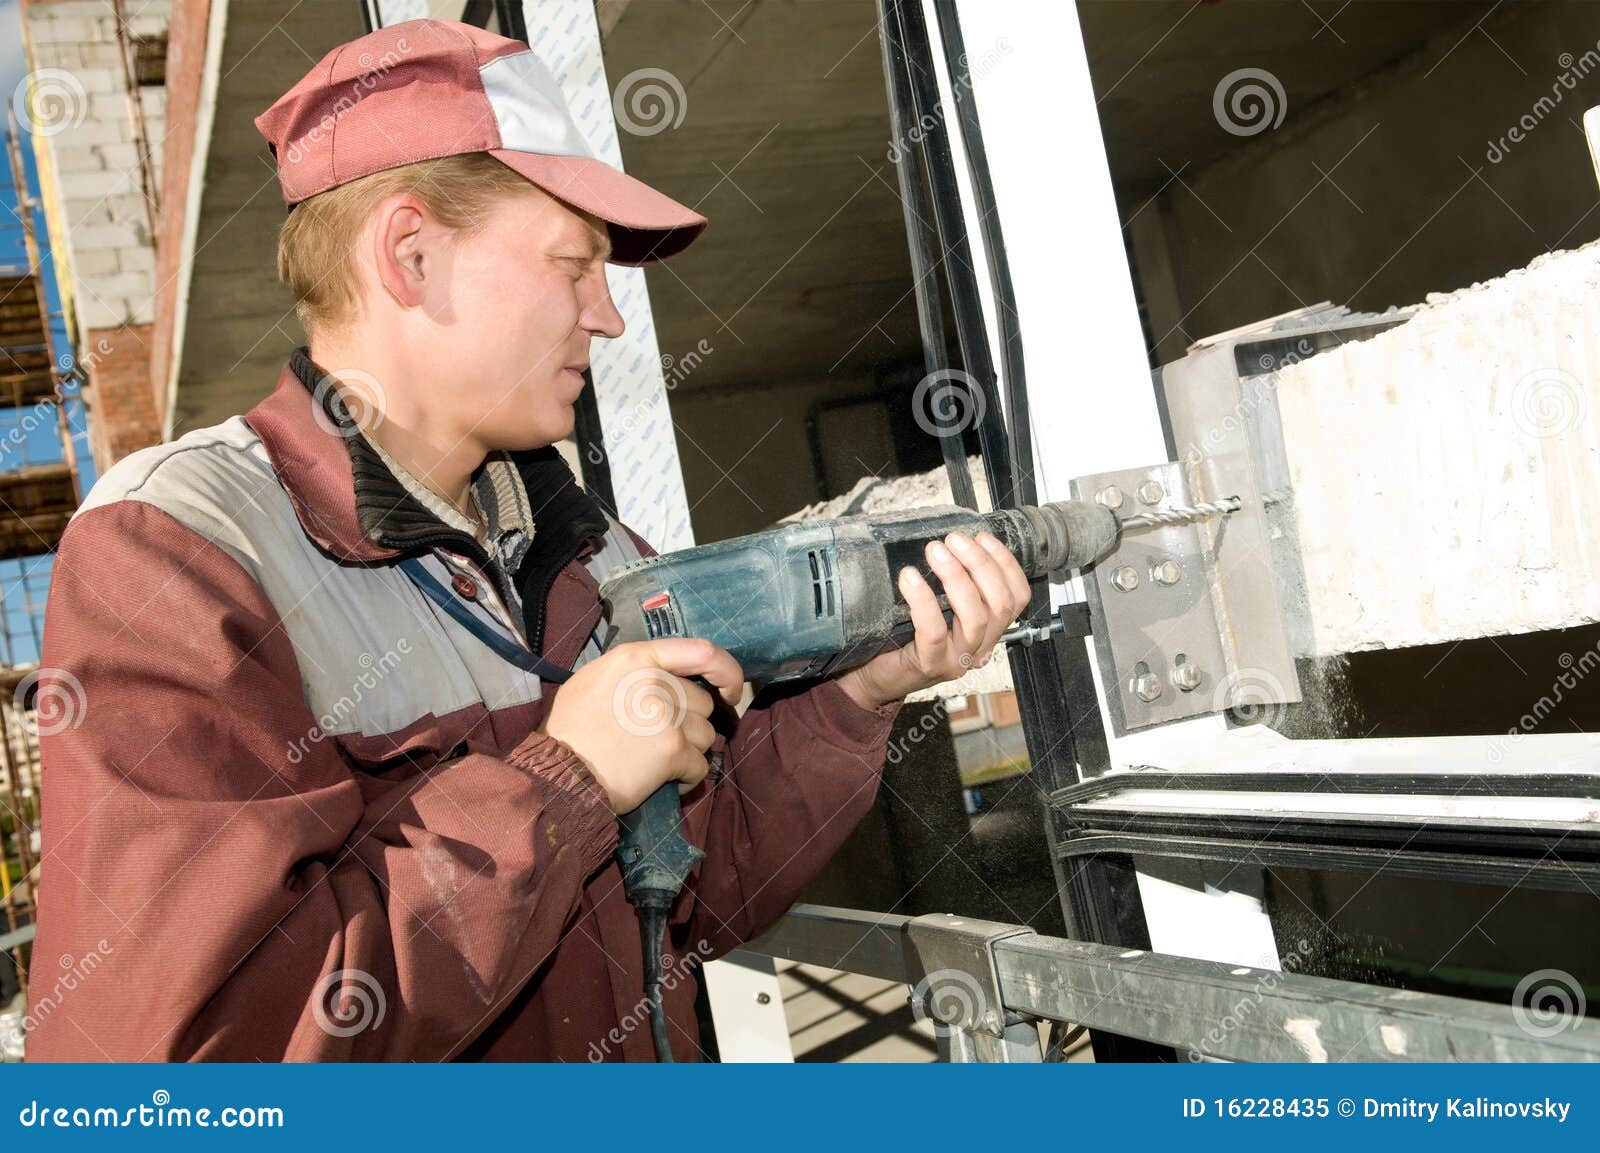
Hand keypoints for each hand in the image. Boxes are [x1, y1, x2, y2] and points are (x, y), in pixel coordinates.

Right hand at [540, 638, 743, 812]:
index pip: (702, 651)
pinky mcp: (673, 750)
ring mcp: (667, 716)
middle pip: (702, 703)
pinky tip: (663, 780)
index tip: (728, 692)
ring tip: (655, 761)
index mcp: (637, 658)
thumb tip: (670, 677)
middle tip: (658, 741)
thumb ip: (637, 671)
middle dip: (688, 725)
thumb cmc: (571, 729)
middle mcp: (656, 681)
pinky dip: (687, 778)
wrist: (558, 773)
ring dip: (688, 752)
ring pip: (705, 736)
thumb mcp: (596, 679)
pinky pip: (700, 766)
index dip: (726, 672)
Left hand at [836, 531, 1031, 709]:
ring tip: (935, 551)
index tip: (982, 537)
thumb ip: (951, 583)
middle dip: (980, 564)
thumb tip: (950, 541)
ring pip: (975, 617)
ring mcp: (959, 659)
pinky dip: (923, 600)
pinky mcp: (932, 665)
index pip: (1017, 597)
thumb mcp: (937, 607)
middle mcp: (980, 646)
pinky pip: (935, 631)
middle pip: (1000, 604)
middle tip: (954, 540)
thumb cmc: (903, 636)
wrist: (873, 675)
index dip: (1006, 563)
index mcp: (988, 629)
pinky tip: (910, 578)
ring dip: (956, 577)